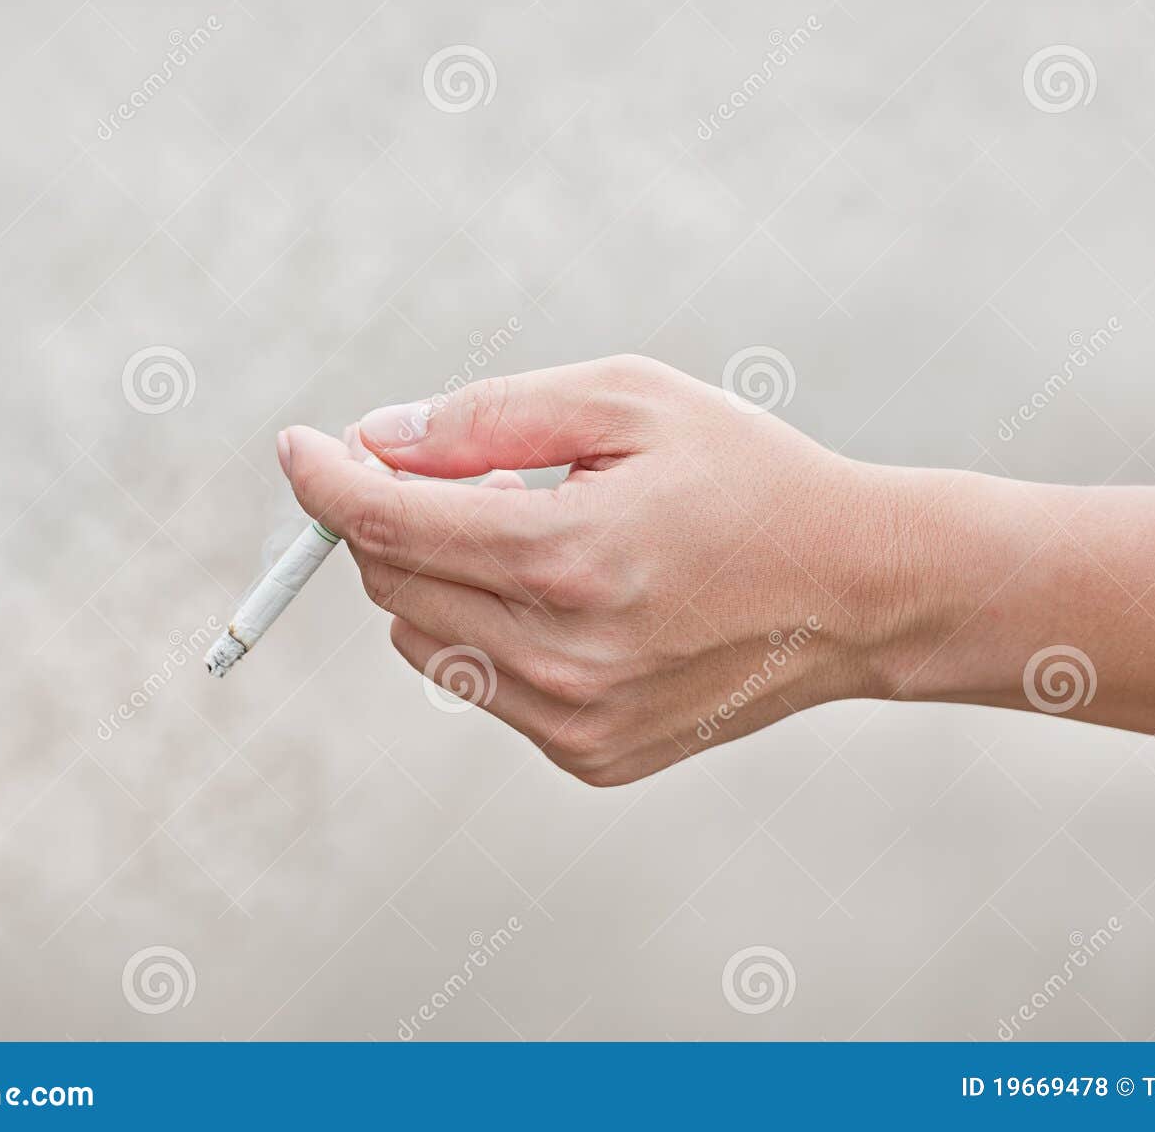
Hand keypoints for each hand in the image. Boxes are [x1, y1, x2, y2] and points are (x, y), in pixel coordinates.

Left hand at [277, 355, 932, 784]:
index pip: (389, 524)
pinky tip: (578, 601)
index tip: (300, 447)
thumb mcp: (632, 400)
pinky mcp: (589, 754)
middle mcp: (562, 654)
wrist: (854, 591)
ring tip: (545, 537)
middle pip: (393, 586)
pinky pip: (483, 685)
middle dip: (397, 519)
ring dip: (444, 579)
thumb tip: (377, 441)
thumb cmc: (748, 476)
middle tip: (470, 476)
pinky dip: (494, 632)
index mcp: (570, 555)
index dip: (327, 481)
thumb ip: (492, 416)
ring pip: (424, 641)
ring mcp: (574, 719)